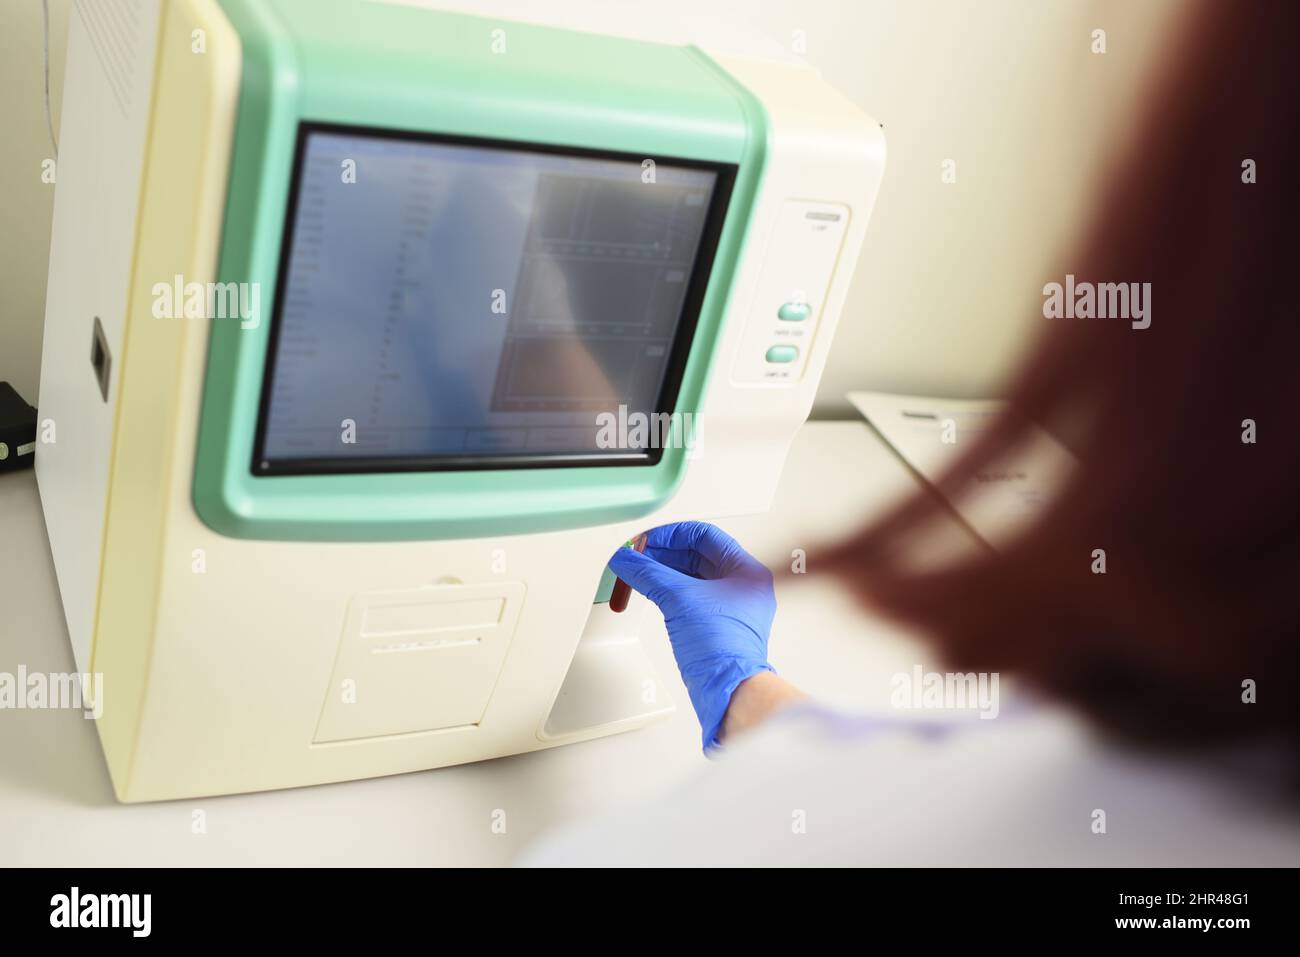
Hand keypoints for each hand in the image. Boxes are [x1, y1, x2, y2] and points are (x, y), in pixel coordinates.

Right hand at [608, 521, 776, 750]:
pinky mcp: (717, 624)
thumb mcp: (679, 600)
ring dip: (663, 572)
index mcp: (746, 571)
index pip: (704, 535)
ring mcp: (730, 606)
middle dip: (662, 554)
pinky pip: (689, 596)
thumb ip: (648, 573)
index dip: (671, 534)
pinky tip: (649, 589)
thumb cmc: (723, 651)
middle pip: (696, 554)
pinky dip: (668, 589)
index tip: (646, 540)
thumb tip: (627, 559)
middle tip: (636, 555)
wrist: (728, 691)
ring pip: (691, 576)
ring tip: (637, 571)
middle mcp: (741, 586)